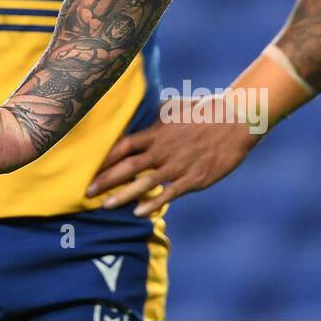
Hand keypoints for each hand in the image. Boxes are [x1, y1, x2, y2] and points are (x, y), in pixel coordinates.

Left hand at [86, 96, 260, 215]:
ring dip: (123, 195)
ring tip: (105, 205)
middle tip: (86, 192)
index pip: (123, 145)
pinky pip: (169, 194)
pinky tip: (138, 213)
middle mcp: (163, 150)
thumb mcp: (173, 108)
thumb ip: (152, 114)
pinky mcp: (193, 178)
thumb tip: (135, 108)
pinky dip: (153, 203)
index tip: (87, 167)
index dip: (105, 157)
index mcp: (156, 132)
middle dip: (106, 179)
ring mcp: (177, 165)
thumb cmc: (202, 112)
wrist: (234, 122)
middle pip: (128, 166)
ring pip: (144, 183)